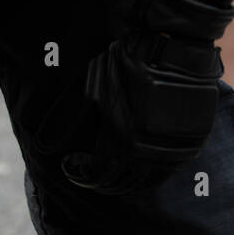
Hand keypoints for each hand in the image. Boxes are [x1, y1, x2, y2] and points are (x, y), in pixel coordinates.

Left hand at [61, 0, 233, 193]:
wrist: (177, 50)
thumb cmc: (130, 65)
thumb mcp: (91, 88)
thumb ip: (66, 118)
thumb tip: (42, 145)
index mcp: (122, 147)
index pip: (97, 177)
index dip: (80, 172)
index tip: (72, 164)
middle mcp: (149, 157)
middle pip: (122, 184)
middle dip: (103, 180)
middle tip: (92, 170)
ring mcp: (174, 153)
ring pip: (148, 181)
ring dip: (129, 179)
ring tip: (117, 168)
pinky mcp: (191, 145)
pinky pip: (169, 168)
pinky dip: (152, 169)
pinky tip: (142, 159)